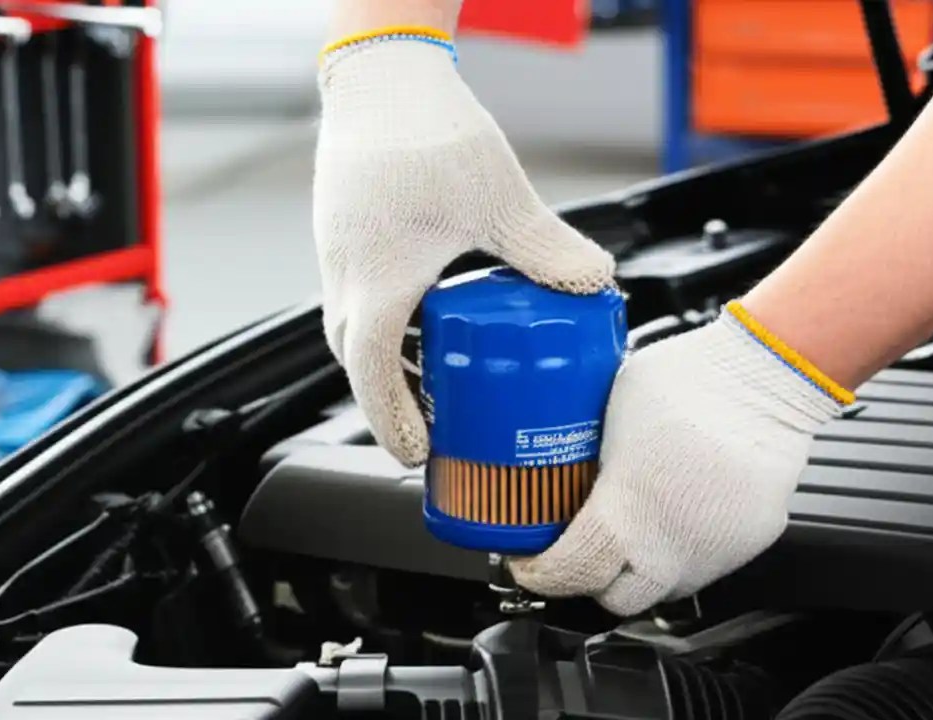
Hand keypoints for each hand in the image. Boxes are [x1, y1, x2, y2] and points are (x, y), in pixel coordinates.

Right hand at [313, 39, 614, 466]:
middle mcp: (346, 276)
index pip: (373, 375)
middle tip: (430, 431)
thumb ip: (545, 247)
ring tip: (430, 383)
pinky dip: (385, 325)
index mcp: (378, 281)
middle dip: (390, 405)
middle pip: (358, 363)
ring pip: (353, 331)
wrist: (380, 74)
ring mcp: (337, 257)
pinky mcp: (341, 238)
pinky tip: (425, 316)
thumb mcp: (498, 197)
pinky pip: (355, 299)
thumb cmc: (425, 128)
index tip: (416, 453)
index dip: (394, 422)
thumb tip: (596, 283)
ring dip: (386, 365)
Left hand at [509, 308, 843, 615]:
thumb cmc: (691, 379)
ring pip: (668, 587)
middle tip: (581, 551)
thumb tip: (561, 449)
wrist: (768, 374)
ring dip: (644, 568)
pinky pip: (708, 561)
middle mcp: (672, 545)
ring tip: (632, 531)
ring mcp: (716, 549)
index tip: (531, 562)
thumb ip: (588, 446)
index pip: (570, 572)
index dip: (543, 573)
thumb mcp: (609, 405)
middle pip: (619, 599)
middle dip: (594, 582)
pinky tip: (677, 512)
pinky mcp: (750, 541)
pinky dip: (687, 547)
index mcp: (626, 513)